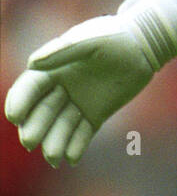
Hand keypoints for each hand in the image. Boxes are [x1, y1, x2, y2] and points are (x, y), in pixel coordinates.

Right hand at [4, 0, 176, 166]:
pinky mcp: (96, 114)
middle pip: (42, 112)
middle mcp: (61, 88)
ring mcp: (78, 103)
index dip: (20, 101)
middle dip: (34, 128)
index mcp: (54, 68)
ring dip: (54, 142)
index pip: (30, 87)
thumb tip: (32, 64)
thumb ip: (63, 51)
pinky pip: (83, 133)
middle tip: (30, 143)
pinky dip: (76, 146)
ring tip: (53, 158)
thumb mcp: (90, 40)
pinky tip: (72, 159)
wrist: (143, 46)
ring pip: (61, 126)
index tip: (14, 116)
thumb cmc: (115, 36)